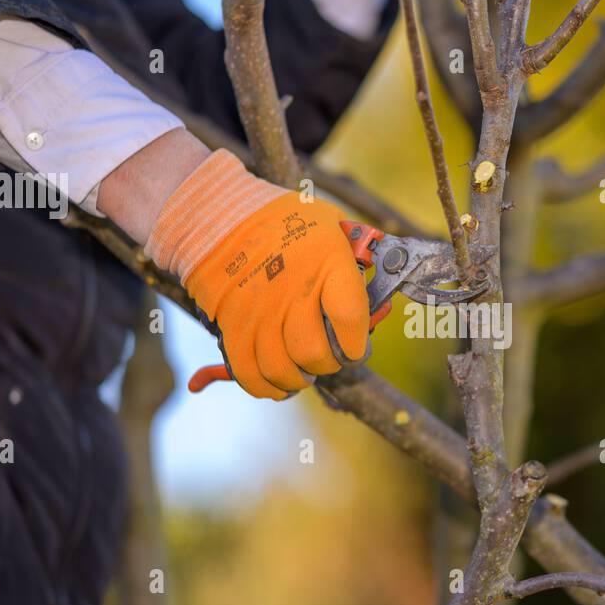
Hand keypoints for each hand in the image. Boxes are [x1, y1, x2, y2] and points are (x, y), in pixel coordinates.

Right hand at [149, 151, 368, 399]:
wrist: (221, 216)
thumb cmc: (286, 221)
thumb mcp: (332, 224)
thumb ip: (358, 256)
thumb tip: (383, 286)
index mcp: (327, 261)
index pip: (350, 318)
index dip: (357, 343)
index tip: (357, 346)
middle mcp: (293, 290)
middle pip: (316, 353)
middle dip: (329, 363)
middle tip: (330, 356)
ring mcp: (260, 312)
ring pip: (284, 370)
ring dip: (299, 378)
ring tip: (304, 370)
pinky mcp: (233, 327)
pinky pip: (249, 374)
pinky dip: (267, 387)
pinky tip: (279, 382)